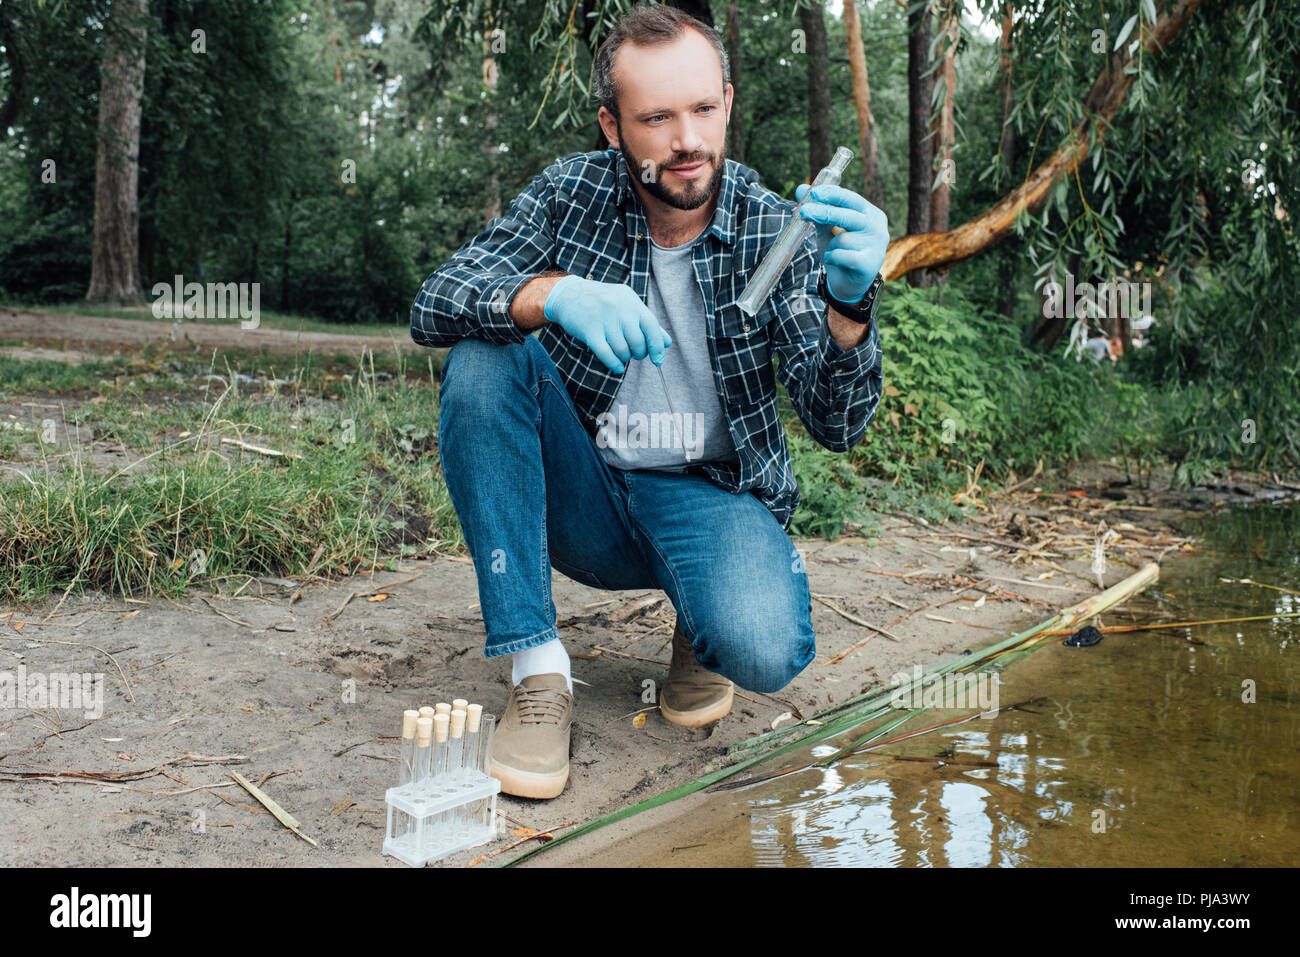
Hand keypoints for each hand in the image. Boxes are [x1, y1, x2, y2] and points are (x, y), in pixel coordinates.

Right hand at [543, 275, 671, 373]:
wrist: (568, 295)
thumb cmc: (602, 302)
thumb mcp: (627, 305)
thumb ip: (647, 323)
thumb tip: (666, 342)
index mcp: (631, 302)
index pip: (651, 326)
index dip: (657, 346)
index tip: (658, 360)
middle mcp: (619, 309)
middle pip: (637, 341)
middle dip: (638, 354)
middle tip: (634, 354)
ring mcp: (604, 319)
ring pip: (622, 349)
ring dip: (624, 358)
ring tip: (621, 355)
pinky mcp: (589, 331)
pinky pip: (606, 354)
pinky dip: (614, 364)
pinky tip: (617, 367)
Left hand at [794, 183, 888, 302]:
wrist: (849, 284)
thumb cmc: (841, 251)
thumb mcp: (827, 228)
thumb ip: (817, 209)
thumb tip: (801, 189)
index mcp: (871, 214)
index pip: (852, 199)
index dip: (833, 195)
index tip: (814, 193)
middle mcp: (878, 227)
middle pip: (849, 215)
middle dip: (824, 212)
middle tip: (803, 211)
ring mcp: (877, 246)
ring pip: (843, 238)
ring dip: (830, 246)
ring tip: (834, 252)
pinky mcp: (869, 264)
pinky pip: (842, 255)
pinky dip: (832, 258)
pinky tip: (835, 262)